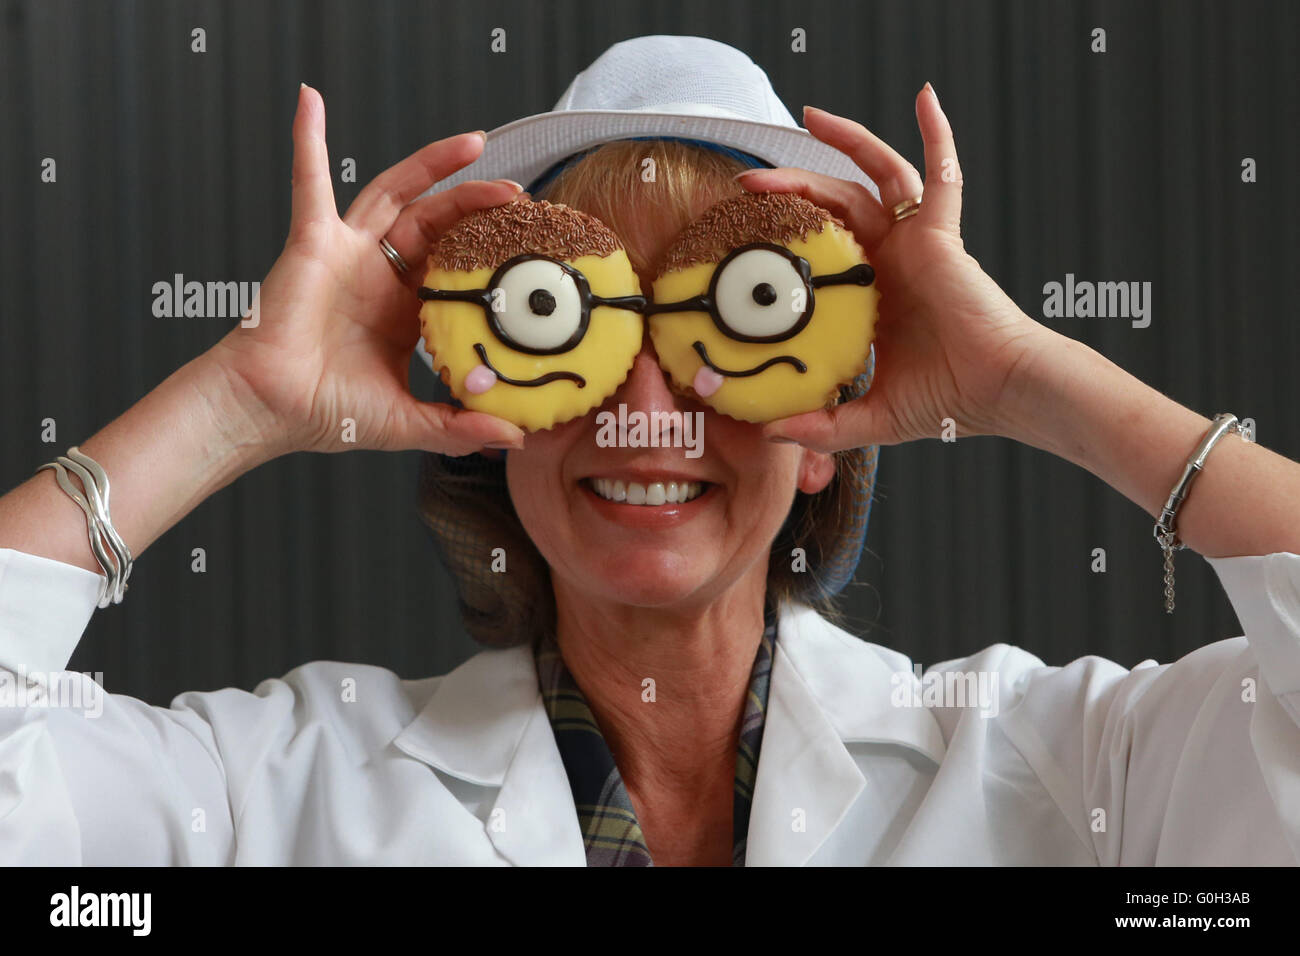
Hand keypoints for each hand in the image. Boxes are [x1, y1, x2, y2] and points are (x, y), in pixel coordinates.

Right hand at [207, 84, 526, 456]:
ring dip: (431, 164)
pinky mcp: (312, 243)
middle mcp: (379, 275)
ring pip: (395, 192)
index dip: (490, 254)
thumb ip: (459, 425)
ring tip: (473, 141)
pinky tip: (309, 101)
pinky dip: (307, 141)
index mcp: (402, 310)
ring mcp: (347, 253)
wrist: (270, 410)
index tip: (531, 249)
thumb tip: (514, 438)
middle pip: (437, 222)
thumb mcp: (409, 420)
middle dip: (478, 204)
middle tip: (519, 196)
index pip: (455, 267)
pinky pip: (308, 183)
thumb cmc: (326, 414)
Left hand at [736, 85, 1055, 450]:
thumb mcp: (871, 416)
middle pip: (835, 205)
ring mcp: (917, 242)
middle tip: (748, 181)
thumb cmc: (949, 399)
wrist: (998, 390)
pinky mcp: (942, 234)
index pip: (820, 250)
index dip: (784, 237)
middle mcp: (891, 260)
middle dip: (792, 187)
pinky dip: (936, 135)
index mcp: (871, 294)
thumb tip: (771, 432)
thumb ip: (822, 425)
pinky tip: (925, 98)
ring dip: (847, 142)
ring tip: (810, 116)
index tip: (741, 233)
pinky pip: (942, 174)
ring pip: (878, 175)